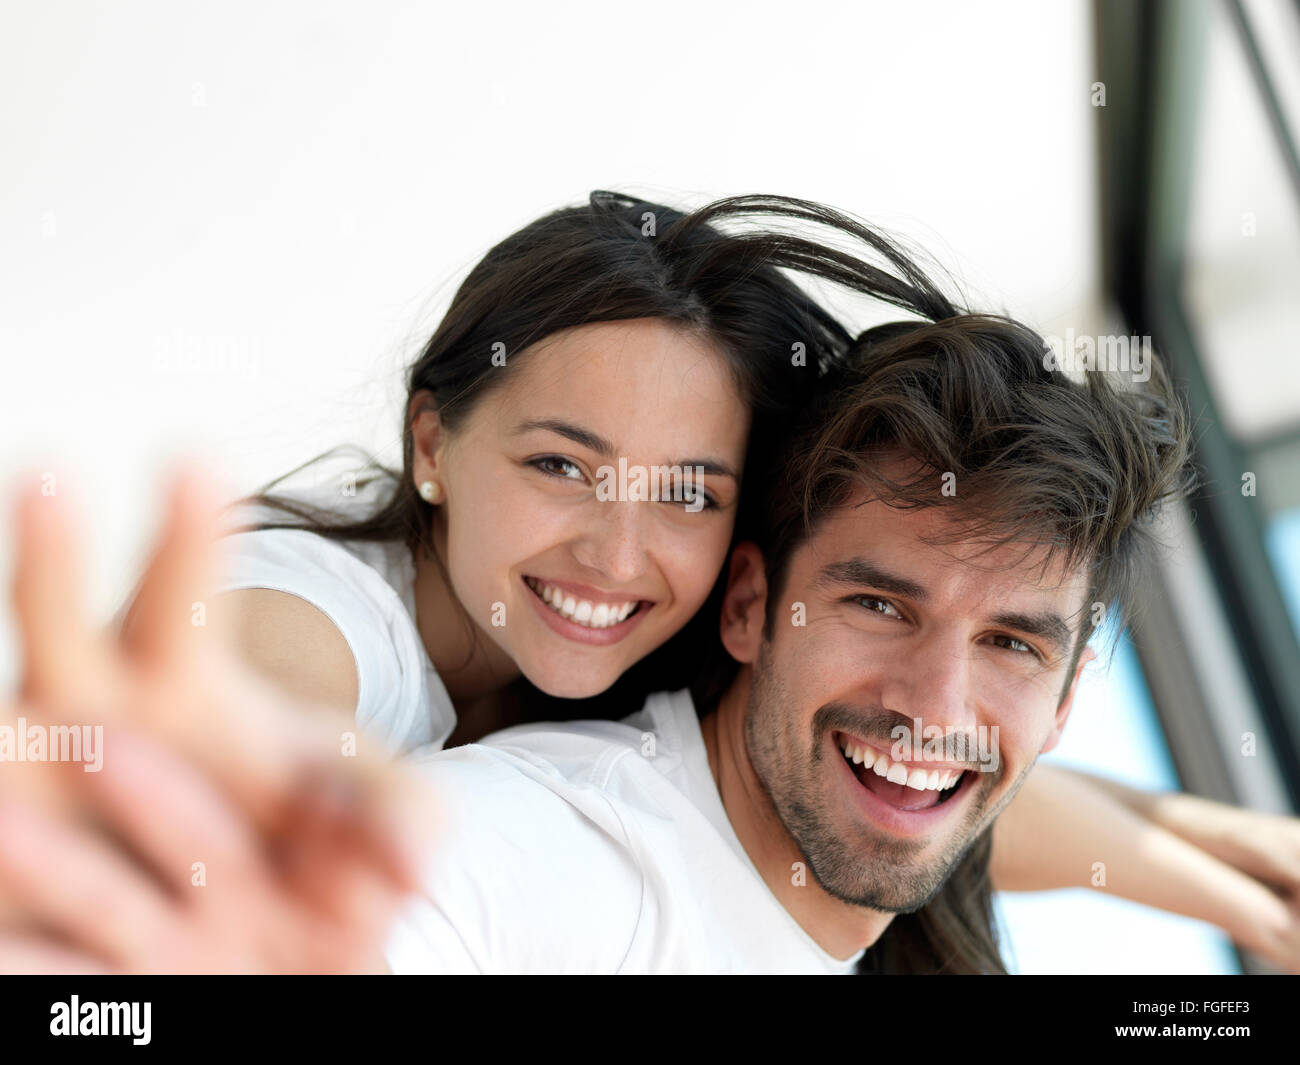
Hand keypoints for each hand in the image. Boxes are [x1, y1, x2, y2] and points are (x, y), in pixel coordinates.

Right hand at [0, 462, 435, 971]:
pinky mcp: (6, 868)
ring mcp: (28, 781)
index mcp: (174, 676)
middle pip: (61, 625)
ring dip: (3, 729)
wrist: (231, 910)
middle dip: (53, 561)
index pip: (183, 591)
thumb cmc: (288, 828)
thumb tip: (416, 874)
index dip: (190, 534)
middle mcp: (86, 709)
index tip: (196, 459)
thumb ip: (395, 817)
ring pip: (1, 736)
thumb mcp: (353, 810)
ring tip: (9, 724)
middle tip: (52, 476)